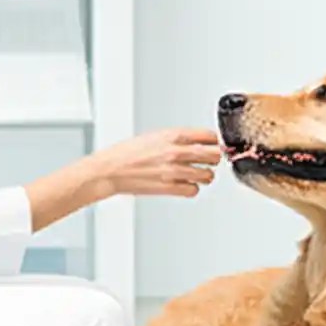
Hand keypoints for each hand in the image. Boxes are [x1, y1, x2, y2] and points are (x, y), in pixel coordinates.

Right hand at [87, 128, 222, 198]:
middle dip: (213, 158)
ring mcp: (175, 170)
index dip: (213, 142)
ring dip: (204, 175)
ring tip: (197, 174)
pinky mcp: (170, 188)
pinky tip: (184, 184)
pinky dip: (192, 188)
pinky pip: (194, 190)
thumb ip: (178, 139)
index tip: (213, 145)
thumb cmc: (129, 153)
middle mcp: (177, 152)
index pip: (210, 136)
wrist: (111, 169)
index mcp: (174, 135)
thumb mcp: (156, 136)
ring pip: (208, 175)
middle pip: (214, 155)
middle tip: (208, 161)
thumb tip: (198, 142)